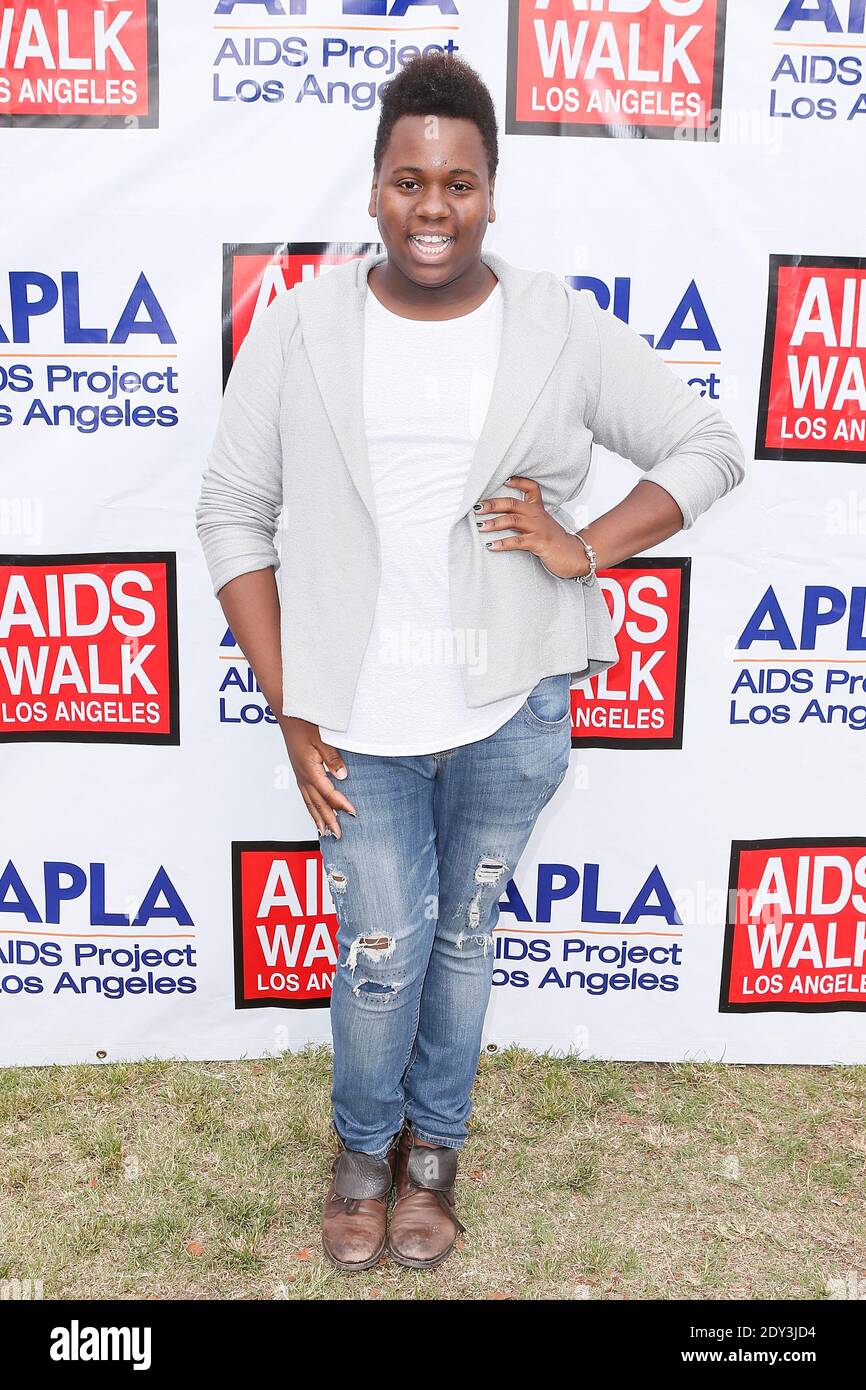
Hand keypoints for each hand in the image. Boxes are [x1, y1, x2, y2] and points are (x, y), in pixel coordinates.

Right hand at [280, 717, 356, 839]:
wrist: (288, 714)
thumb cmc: (305, 724)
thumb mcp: (323, 739)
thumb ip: (333, 758)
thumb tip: (343, 776)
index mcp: (310, 770)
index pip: (328, 793)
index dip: (341, 804)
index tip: (353, 813)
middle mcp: (303, 776)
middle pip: (317, 803)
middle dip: (328, 820)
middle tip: (338, 836)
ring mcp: (299, 775)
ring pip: (308, 802)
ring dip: (317, 818)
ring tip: (324, 833)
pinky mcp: (299, 772)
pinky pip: (304, 796)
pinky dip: (310, 808)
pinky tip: (314, 813)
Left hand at [473, 474, 590, 579]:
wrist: (576, 556)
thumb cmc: (556, 543)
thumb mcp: (542, 526)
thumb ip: (526, 520)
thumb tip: (503, 519)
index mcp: (538, 510)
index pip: (531, 488)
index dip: (518, 481)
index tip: (503, 479)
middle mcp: (538, 516)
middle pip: (513, 503)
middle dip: (492, 504)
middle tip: (476, 507)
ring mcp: (539, 528)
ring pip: (513, 520)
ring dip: (494, 523)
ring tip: (480, 526)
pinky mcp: (539, 543)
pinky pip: (518, 541)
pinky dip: (503, 543)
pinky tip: (491, 545)